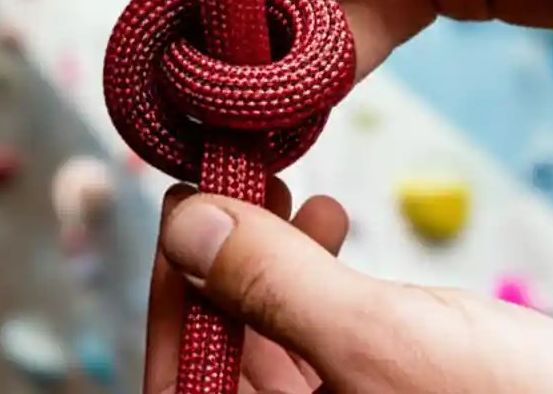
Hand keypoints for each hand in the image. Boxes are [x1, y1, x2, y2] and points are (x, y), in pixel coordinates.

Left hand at [146, 184, 552, 393]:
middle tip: (235, 178)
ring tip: (290, 189)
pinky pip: (314, 333)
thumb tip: (187, 224)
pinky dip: (311, 273)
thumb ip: (277, 288)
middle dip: (221, 259)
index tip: (187, 200)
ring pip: (263, 334)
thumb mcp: (384, 345)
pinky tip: (332, 218)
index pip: (179, 375)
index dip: (169, 288)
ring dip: (265, 257)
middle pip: (214, 350)